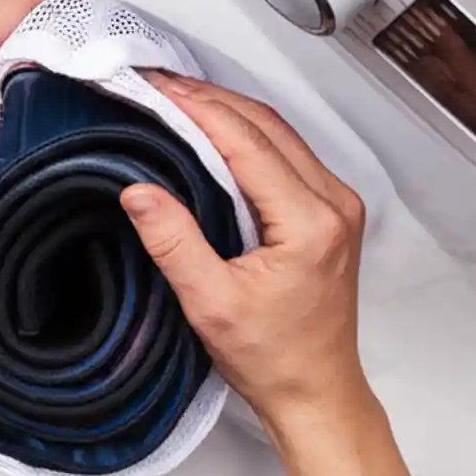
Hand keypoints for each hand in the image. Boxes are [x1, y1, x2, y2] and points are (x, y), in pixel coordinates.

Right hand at [119, 71, 366, 422]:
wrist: (316, 391)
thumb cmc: (274, 358)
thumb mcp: (211, 305)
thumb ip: (175, 243)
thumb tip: (139, 192)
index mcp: (310, 222)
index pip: (248, 143)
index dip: (200, 109)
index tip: (160, 88)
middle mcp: (333, 204)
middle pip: (267, 126)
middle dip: (211, 99)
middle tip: (161, 85)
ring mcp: (336, 204)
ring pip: (280, 134)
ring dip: (229, 112)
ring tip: (180, 99)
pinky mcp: (330, 211)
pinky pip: (287, 153)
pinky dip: (247, 134)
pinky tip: (215, 132)